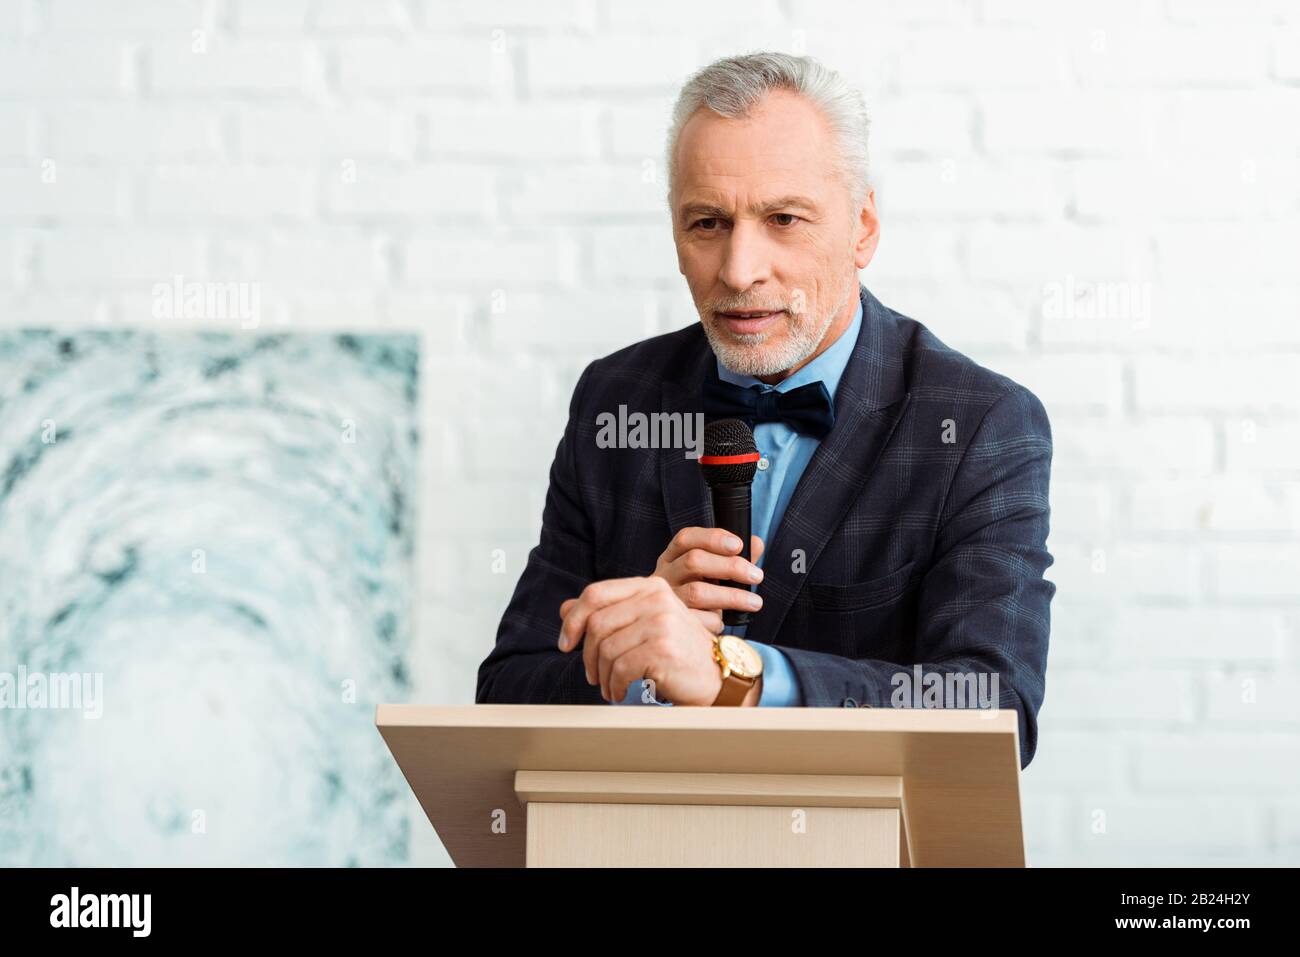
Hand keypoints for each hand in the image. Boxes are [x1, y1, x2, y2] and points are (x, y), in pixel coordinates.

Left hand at [557, 576, 725, 705]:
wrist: (718, 675)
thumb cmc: (678, 651)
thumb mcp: (643, 624)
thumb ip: (608, 613)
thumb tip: (565, 609)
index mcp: (650, 585)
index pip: (595, 594)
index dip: (573, 619)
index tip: (566, 643)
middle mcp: (656, 597)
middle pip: (596, 623)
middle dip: (587, 655)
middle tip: (592, 674)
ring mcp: (661, 621)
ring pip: (605, 648)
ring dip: (601, 674)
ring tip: (609, 686)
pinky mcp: (663, 647)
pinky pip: (619, 668)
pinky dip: (613, 685)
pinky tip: (619, 692)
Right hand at [652, 527, 764, 628]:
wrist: (673, 633)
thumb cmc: (698, 595)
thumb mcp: (711, 574)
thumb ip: (734, 557)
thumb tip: (756, 544)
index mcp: (672, 558)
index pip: (686, 539)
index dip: (713, 538)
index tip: (739, 545)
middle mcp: (665, 575)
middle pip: (693, 561)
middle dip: (730, 566)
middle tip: (756, 575)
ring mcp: (666, 599)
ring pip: (697, 592)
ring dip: (732, 596)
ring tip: (755, 602)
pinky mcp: (670, 623)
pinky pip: (698, 620)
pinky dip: (716, 620)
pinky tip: (723, 621)